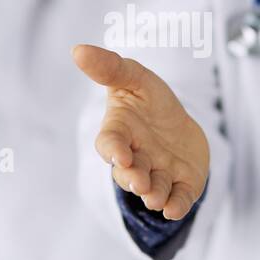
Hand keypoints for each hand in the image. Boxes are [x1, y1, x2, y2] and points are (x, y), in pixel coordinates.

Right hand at [72, 44, 209, 220]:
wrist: (179, 124)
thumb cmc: (150, 101)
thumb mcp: (134, 78)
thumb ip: (110, 68)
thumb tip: (78, 49)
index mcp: (120, 133)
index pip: (110, 143)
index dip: (113, 151)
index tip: (120, 156)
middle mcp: (136, 158)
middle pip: (129, 172)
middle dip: (134, 178)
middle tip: (139, 182)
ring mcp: (158, 173)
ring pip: (153, 188)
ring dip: (153, 194)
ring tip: (155, 197)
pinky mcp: (181, 184)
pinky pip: (178, 198)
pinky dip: (176, 205)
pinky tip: (174, 209)